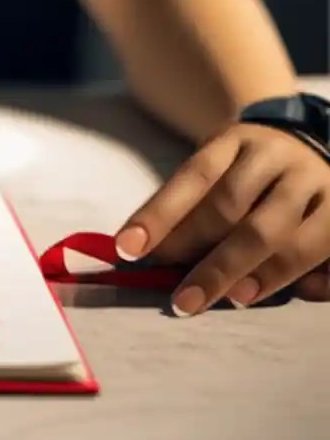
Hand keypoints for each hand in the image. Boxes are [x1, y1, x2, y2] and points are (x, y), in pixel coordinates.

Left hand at [114, 123, 329, 314]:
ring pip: (281, 233)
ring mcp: (318, 182)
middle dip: (203, 258)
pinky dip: (314, 277)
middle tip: (180, 298)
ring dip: (254, 271)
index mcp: (235, 141)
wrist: (313, 142)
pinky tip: (300, 295)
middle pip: (235, 209)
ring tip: (230, 298)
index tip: (128, 251)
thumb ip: (186, 209)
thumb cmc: (247, 171)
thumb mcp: (216, 169)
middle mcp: (277, 157)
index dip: (159, 215)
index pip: (192, 177)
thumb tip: (144, 257)